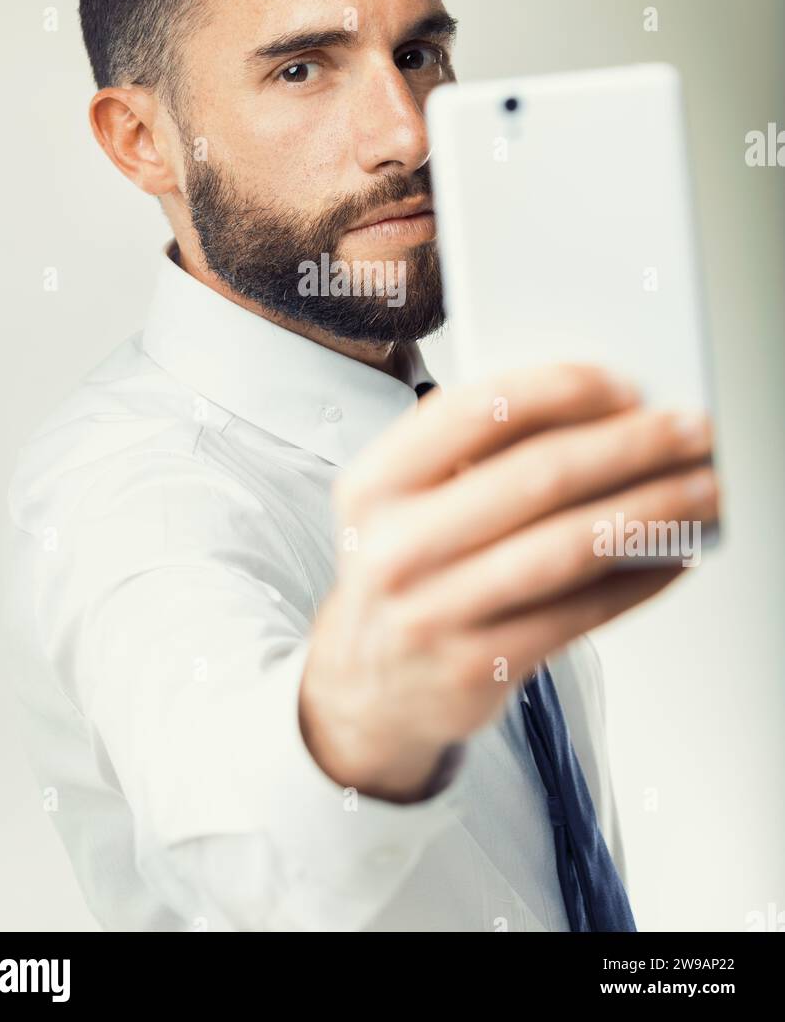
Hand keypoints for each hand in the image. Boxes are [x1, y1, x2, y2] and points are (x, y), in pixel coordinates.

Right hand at [299, 363, 717, 800]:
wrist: (369, 685)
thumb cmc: (409, 569)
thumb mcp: (406, 502)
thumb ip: (475, 457)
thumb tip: (600, 414)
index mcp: (376, 483)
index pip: (475, 411)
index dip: (559, 390)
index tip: (624, 384)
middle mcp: (394, 546)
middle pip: (536, 477)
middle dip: (629, 446)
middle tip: (688, 430)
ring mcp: (433, 612)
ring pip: (566, 548)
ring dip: (650, 512)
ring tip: (701, 491)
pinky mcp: (477, 667)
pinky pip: (579, 614)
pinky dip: (638, 580)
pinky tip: (672, 556)